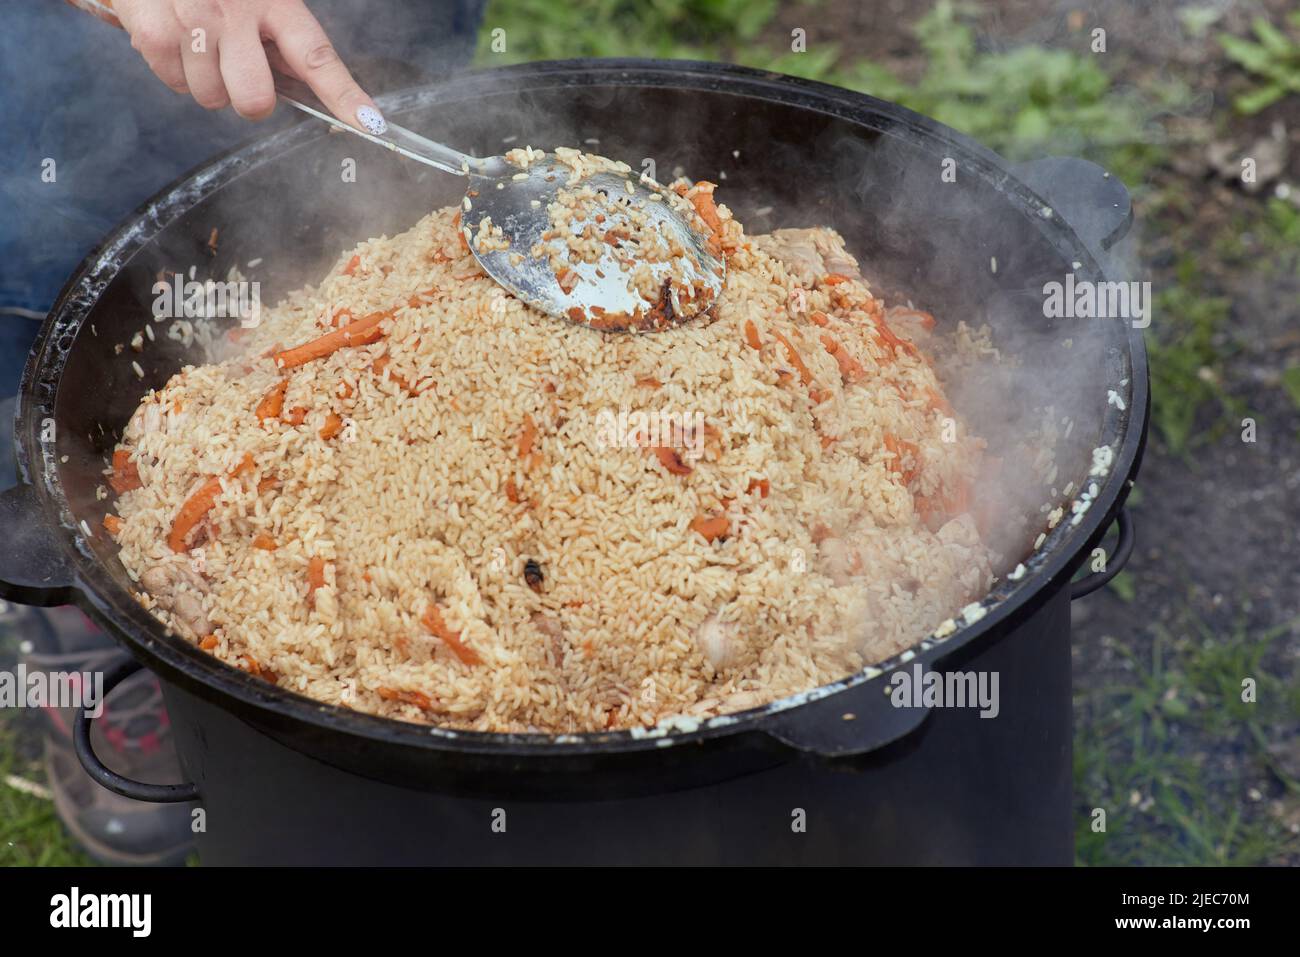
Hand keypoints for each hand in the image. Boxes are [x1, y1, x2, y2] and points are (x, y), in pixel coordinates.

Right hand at [112, 0, 385, 132]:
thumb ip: (279, 38)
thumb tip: (306, 86)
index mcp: (274, 1)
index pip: (317, 56)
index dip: (344, 94)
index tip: (370, 123)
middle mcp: (236, 11)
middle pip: (255, 100)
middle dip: (249, 100)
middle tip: (238, 72)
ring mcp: (194, 21)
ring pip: (212, 98)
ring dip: (207, 81)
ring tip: (199, 42)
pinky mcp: (153, 30)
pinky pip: (175, 84)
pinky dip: (174, 70)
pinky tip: (175, 39)